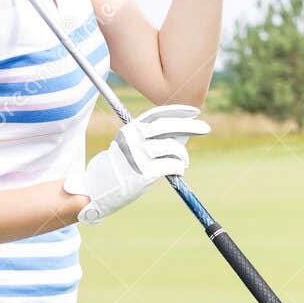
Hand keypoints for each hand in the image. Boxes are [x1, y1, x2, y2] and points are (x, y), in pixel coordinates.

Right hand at [64, 104, 209, 223]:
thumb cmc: (120, 168)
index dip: (178, 111)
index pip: (157, 114)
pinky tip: (178, 171)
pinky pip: (172, 165)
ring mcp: (138, 155)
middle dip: (189, 126)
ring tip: (183, 162)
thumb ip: (151, 138)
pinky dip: (179, 167)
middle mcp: (133, 139)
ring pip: (172, 148)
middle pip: (167, 127)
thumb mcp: (131, 146)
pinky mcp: (144, 173)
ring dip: (183, 155)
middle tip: (205, 128)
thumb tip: (182, 131)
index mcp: (130, 130)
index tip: (195, 112)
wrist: (98, 190)